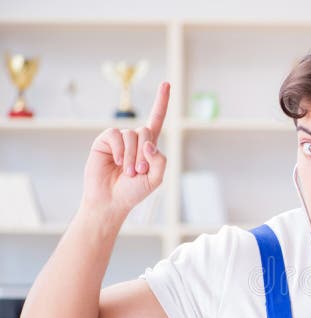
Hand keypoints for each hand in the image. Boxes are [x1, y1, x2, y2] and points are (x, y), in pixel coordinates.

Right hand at [81, 82, 169, 219]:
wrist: (111, 200)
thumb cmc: (133, 191)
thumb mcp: (156, 178)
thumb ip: (160, 160)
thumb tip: (148, 142)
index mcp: (149, 146)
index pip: (157, 119)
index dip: (162, 102)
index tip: (166, 83)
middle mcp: (134, 139)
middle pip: (146, 132)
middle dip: (144, 154)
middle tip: (138, 172)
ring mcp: (119, 139)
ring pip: (132, 135)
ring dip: (132, 156)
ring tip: (127, 172)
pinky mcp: (105, 140)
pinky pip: (116, 135)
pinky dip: (120, 150)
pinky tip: (117, 162)